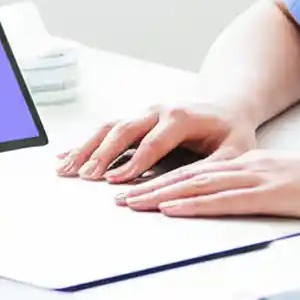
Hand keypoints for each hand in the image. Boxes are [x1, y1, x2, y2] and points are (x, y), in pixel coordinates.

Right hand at [55, 101, 256, 182]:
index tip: (115, 181)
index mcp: (182, 117)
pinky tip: (66, 157)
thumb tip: (193, 191)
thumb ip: (214, 169)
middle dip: (103, 153)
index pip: (154, 141)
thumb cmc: (231, 133)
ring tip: (65, 168)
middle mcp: (159, 110)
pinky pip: (108, 129)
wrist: (228, 108)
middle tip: (85, 176)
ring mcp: (146, 113)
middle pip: (125, 130)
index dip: (134, 162)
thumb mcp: (234, 152)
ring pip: (110, 127)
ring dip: (87, 147)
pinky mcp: (137, 120)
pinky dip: (86, 143)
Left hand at [113, 150, 299, 221]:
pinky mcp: (272, 194)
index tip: (137, 187)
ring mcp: (261, 178)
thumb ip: (264, 191)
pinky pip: (225, 199)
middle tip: (118, 194)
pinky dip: (194, 203)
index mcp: (255, 163)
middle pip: (191, 174)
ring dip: (160, 193)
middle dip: (150, 184)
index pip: (201, 170)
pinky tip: (172, 207)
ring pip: (200, 184)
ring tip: (130, 202)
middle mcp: (251, 166)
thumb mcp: (293, 185)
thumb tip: (241, 204)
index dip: (165, 178)